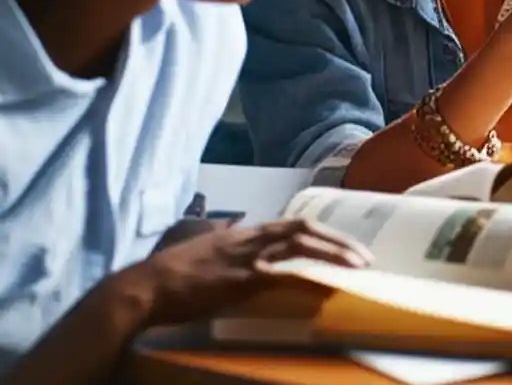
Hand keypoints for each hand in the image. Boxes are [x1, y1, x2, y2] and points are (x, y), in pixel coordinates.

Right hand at [118, 218, 372, 326]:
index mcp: (245, 233)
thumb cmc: (172, 274)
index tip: (346, 245)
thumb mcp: (204, 248)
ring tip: (358, 267)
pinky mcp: (241, 278)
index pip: (295, 224)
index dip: (325, 233)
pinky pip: (284, 275)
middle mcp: (250, 238)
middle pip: (305, 230)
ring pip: (301, 247)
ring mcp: (247, 257)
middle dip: (339, 241)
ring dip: (334, 256)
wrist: (145, 288)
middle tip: (364, 257)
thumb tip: (236, 230)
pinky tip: (327, 287)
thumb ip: (225, 240)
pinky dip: (309, 279)